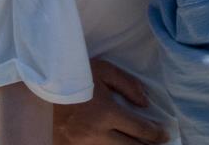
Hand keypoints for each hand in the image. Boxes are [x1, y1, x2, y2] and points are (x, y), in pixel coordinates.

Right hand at [53, 59, 167, 143]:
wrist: (44, 85)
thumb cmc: (76, 75)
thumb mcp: (105, 71)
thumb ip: (129, 86)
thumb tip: (145, 103)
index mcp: (107, 113)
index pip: (139, 129)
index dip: (156, 134)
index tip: (165, 135)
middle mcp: (96, 133)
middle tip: (157, 143)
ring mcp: (82, 143)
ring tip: (140, 144)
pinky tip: (117, 143)